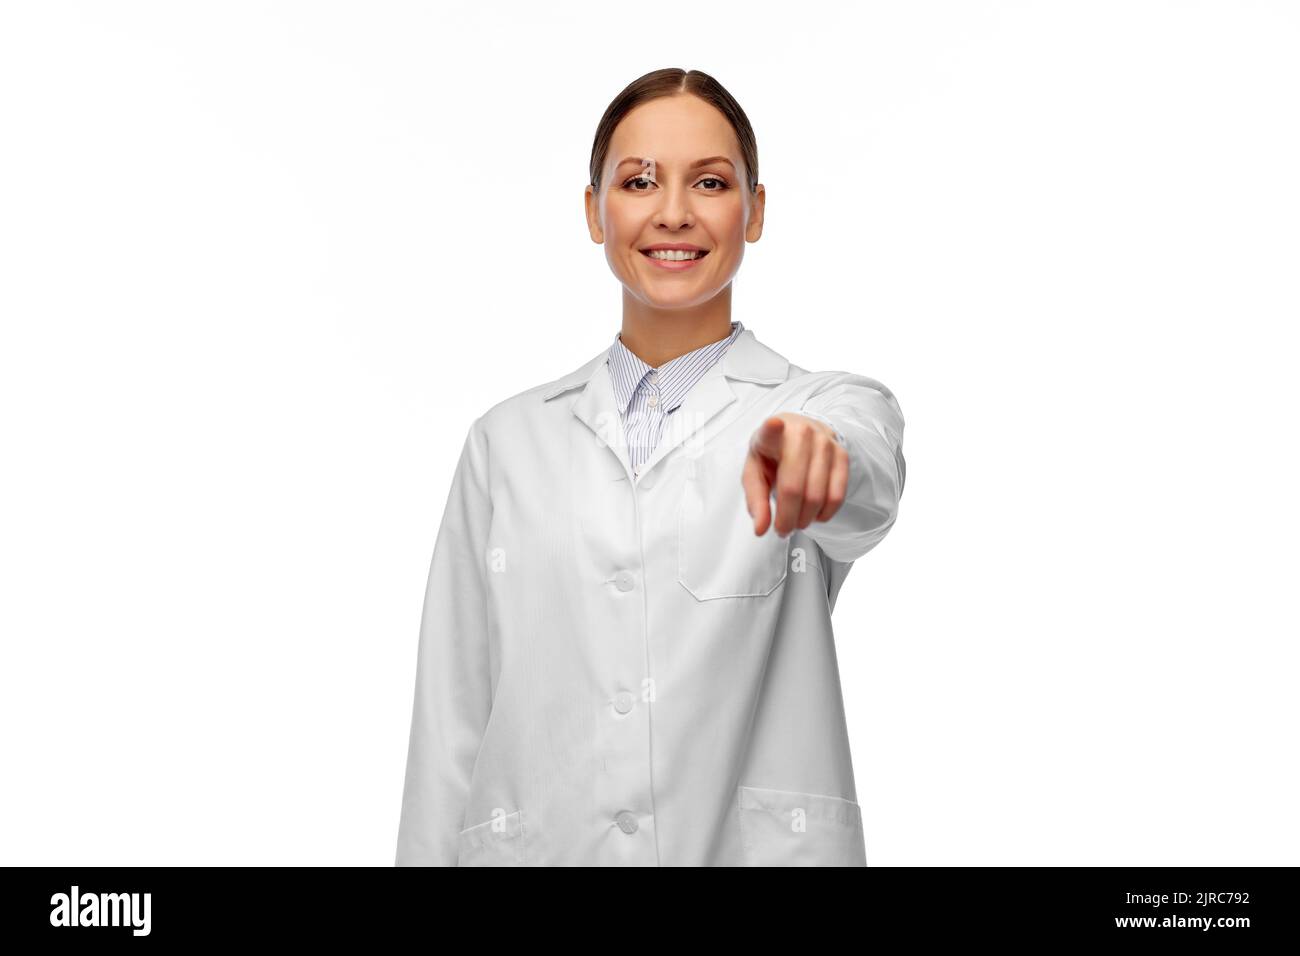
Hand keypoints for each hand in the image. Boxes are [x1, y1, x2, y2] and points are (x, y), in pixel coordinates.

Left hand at [742, 413, 847, 536]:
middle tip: (782, 529)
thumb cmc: (772, 456)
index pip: (771, 430)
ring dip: (805, 519)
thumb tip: (761, 529)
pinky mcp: (842, 454)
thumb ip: (755, 501)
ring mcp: (825, 442)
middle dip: (787, 518)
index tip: (773, 425)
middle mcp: (801, 433)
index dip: (772, 428)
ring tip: (796, 522)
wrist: (799, 435)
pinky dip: (825, 513)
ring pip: (817, 496)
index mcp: (771, 434)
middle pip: (794, 487)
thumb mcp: (755, 473)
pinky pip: (837, 495)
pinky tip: (815, 515)